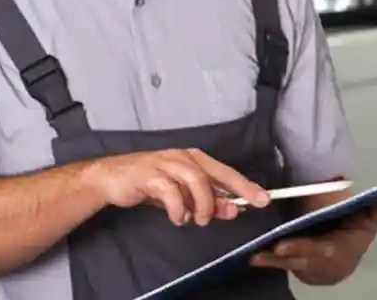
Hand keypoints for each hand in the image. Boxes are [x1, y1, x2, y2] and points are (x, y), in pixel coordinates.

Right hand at [86, 148, 270, 226]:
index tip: (263, 198)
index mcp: (194, 159)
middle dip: (234, 190)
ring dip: (202, 204)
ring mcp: (166, 163)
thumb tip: (233, 210)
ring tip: (198, 220)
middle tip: (242, 210)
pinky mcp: (149, 174)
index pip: (226, 172)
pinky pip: (170, 191)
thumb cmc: (150, 183)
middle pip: (215, 172)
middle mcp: (183, 156)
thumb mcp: (182, 195)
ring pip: (195, 180)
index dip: (245, 185)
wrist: (113, 178)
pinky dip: (177, 208)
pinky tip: (177, 218)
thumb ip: (206, 201)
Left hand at [250, 200, 376, 284]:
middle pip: (303, 263)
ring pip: (292, 267)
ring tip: (254, 255)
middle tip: (263, 251)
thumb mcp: (367, 218)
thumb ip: (374, 210)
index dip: (303, 250)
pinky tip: (255, 257)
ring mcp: (313, 272)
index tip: (282, 245)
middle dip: (284, 258)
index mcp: (344, 252)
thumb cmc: (353, 228)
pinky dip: (271, 263)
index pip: (323, 253)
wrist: (348, 248)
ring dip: (273, 262)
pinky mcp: (301, 271)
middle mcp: (328, 267)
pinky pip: (285, 267)